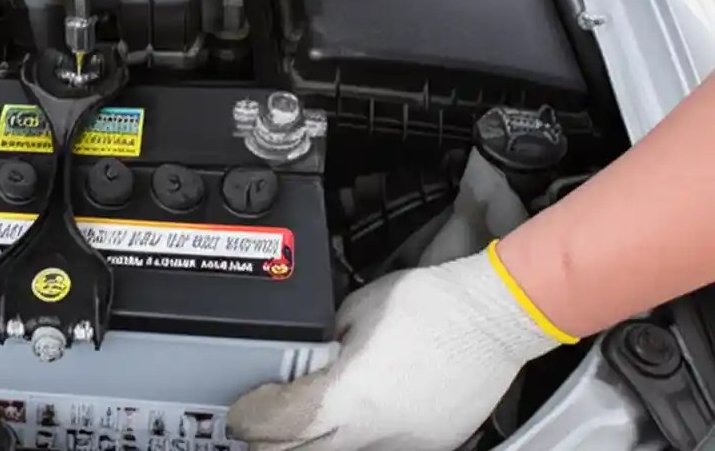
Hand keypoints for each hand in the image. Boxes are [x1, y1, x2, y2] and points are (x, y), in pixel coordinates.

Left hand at [227, 250, 558, 450]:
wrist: (497, 316)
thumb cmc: (430, 304)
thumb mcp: (356, 310)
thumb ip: (325, 343)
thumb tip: (310, 358)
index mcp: (347, 398)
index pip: (279, 426)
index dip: (251, 419)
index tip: (243, 411)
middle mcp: (373, 433)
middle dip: (274, 442)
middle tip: (261, 426)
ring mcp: (406, 446)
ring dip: (316, 444)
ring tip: (306, 423)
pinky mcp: (432, 445)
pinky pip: (382, 450)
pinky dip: (358, 440)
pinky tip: (356, 421)